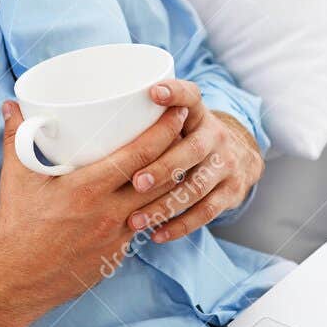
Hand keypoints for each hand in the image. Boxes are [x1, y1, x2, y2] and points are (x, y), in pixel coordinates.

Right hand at [0, 99, 189, 308]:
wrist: (17, 281)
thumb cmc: (17, 228)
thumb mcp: (16, 179)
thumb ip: (17, 138)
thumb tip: (11, 106)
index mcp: (88, 189)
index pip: (140, 155)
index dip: (163, 131)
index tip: (177, 112)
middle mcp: (110, 213)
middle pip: (160, 178)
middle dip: (178, 150)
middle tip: (186, 129)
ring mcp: (117, 237)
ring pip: (159, 205)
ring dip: (172, 181)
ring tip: (179, 160)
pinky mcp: (117, 255)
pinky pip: (143, 227)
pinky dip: (152, 210)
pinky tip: (153, 199)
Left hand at [123, 79, 263, 242]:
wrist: (240, 156)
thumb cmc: (187, 138)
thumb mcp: (177, 121)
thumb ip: (147, 120)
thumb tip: (86, 124)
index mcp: (197, 114)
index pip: (190, 95)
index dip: (175, 92)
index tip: (154, 92)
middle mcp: (215, 135)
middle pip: (191, 150)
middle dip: (163, 167)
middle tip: (135, 182)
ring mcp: (226, 164)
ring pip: (196, 187)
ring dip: (164, 205)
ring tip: (135, 220)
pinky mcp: (231, 191)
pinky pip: (206, 212)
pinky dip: (181, 225)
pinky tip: (158, 235)